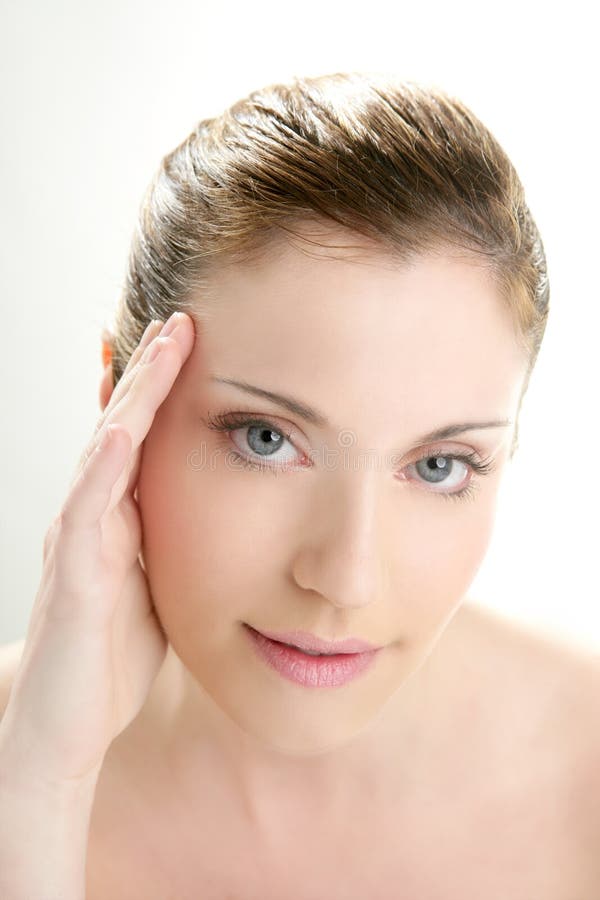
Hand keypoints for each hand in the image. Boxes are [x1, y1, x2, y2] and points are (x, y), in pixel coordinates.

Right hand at [0, 312, 194, 785]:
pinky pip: (87, 510)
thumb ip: (178, 543)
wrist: (68, 723)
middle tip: (179, 318)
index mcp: (120, 517)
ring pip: (104, 451)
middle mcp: (94, 517)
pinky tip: (127, 427)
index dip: (165, 389)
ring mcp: (79, 541)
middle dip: (150, 372)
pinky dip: (106, 465)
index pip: (143, 438)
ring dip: (133, 397)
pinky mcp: (74, 576)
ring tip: (161, 346)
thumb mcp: (160, 583)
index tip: (196, 341)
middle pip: (122, 427)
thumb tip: (221, 512)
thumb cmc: (113, 654)